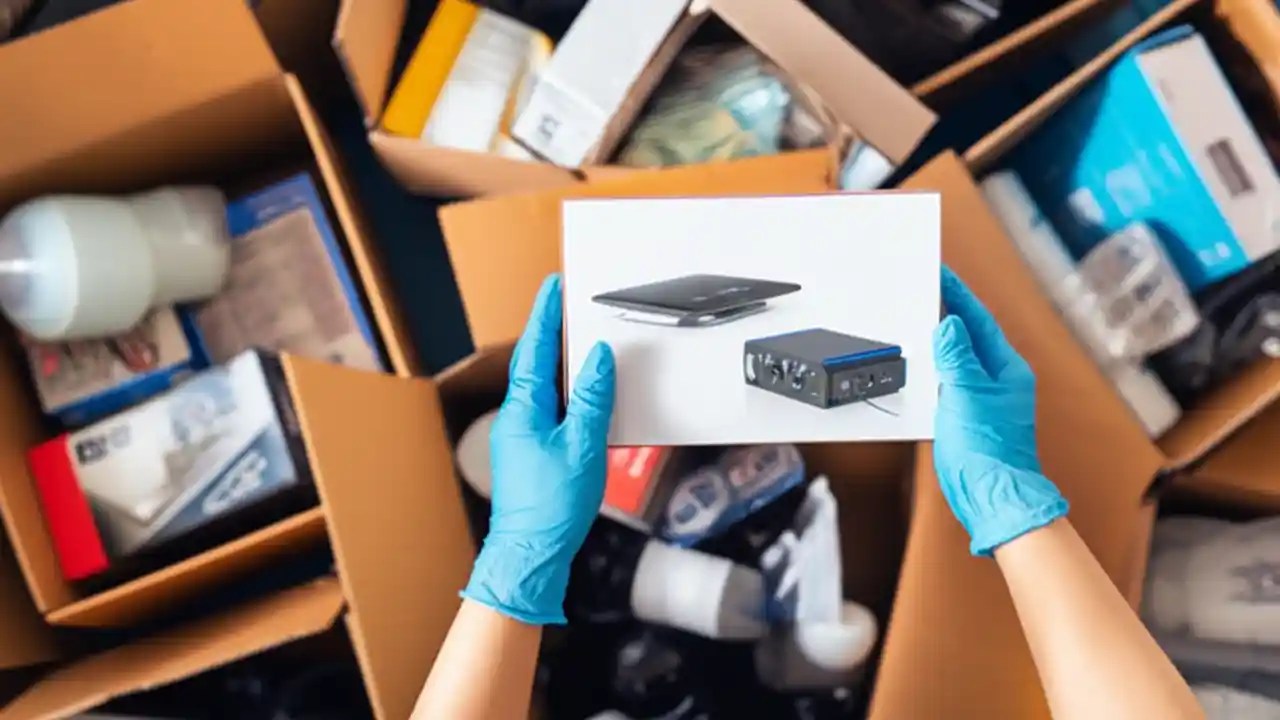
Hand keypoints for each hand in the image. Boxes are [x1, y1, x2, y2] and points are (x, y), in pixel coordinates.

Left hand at [461, 274, 615, 623]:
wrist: (529, 556)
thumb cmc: (552, 508)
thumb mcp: (583, 447)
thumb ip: (593, 400)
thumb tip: (599, 359)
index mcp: (524, 410)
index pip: (535, 349)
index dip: (546, 315)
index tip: (554, 285)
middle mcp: (516, 418)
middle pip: (535, 364)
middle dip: (551, 334)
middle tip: (568, 305)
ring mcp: (520, 437)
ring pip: (541, 389)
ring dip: (558, 364)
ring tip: (578, 342)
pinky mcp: (529, 455)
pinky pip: (547, 411)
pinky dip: (564, 394)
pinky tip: (582, 398)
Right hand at [933, 267, 1067, 555]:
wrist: (992, 497)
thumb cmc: (986, 450)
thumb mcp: (966, 394)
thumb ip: (957, 356)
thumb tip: (950, 325)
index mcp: (1007, 369)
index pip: (979, 320)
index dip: (958, 295)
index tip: (940, 272)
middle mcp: (1000, 381)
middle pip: (971, 336)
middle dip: (948, 312)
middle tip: (926, 288)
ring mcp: (986, 400)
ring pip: (960, 359)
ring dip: (940, 340)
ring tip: (919, 318)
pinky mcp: (970, 418)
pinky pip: (951, 382)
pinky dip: (935, 368)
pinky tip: (921, 366)